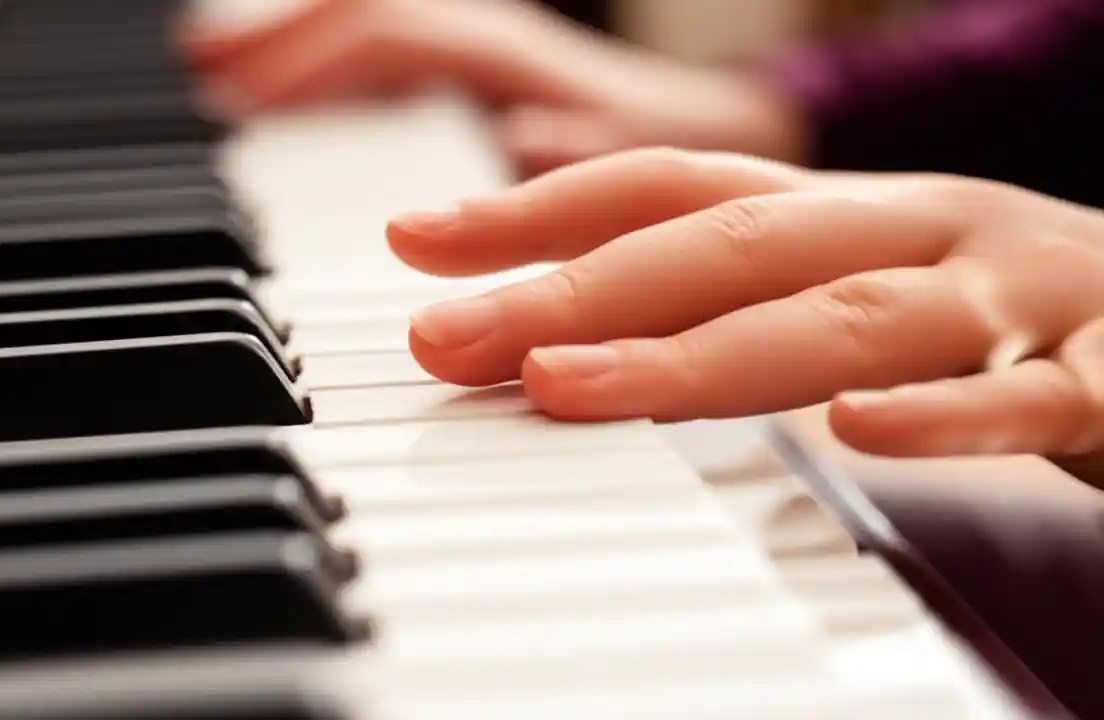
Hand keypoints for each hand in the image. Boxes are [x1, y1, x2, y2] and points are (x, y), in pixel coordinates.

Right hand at [182, 0, 806, 174]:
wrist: (720, 148)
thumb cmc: (674, 170)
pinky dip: (327, 71)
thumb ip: (577, 155)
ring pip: (367, 30)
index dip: (314, 57)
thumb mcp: (632, 173)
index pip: (390, 33)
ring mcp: (475, 56)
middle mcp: (485, 41)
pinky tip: (285, 98)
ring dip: (293, 45)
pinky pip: (383, 61)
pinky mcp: (471, 80)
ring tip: (213, 72)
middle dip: (278, 38)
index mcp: (512, 57)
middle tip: (198, 72)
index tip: (240, 94)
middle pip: (361, 15)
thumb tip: (524, 133)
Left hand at [387, 148, 1103, 465]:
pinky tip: (856, 433)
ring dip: (697, 351)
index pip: (676, 189)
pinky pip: (1028, 399)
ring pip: (844, 317)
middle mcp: (917, 231)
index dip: (543, 209)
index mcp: (851, 211)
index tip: (420, 244)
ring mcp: (1015, 297)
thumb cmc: (1002, 313)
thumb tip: (573, 327)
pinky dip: (943, 416)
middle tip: (444, 334)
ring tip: (565, 382)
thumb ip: (736, 298)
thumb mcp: (859, 286)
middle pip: (727, 245)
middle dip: (574, 287)